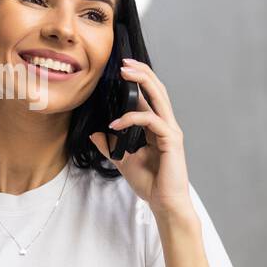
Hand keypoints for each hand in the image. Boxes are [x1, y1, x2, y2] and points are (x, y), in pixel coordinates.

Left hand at [88, 57, 192, 216]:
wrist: (164, 203)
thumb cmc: (150, 183)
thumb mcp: (123, 161)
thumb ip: (111, 146)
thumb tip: (95, 134)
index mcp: (157, 127)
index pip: (149, 96)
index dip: (137, 81)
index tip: (121, 70)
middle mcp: (166, 125)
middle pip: (157, 89)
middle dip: (142, 72)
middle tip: (124, 62)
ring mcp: (171, 131)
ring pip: (158, 97)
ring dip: (142, 81)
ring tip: (125, 73)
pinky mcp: (171, 140)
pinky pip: (150, 120)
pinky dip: (131, 118)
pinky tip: (115, 124)